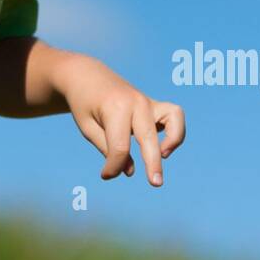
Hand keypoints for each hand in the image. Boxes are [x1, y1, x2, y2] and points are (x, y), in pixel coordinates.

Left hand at [57, 54, 184, 186]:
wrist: (86, 75)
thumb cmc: (84, 103)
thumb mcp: (88, 127)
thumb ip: (108, 148)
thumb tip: (130, 171)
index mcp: (114, 108)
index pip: (119, 146)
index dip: (113, 166)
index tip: (104, 175)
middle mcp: (135, 103)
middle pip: (148, 137)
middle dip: (153, 162)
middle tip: (155, 184)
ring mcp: (147, 101)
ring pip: (173, 118)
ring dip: (174, 138)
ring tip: (164, 155)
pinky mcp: (153, 104)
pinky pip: (174, 115)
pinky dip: (175, 131)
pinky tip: (163, 147)